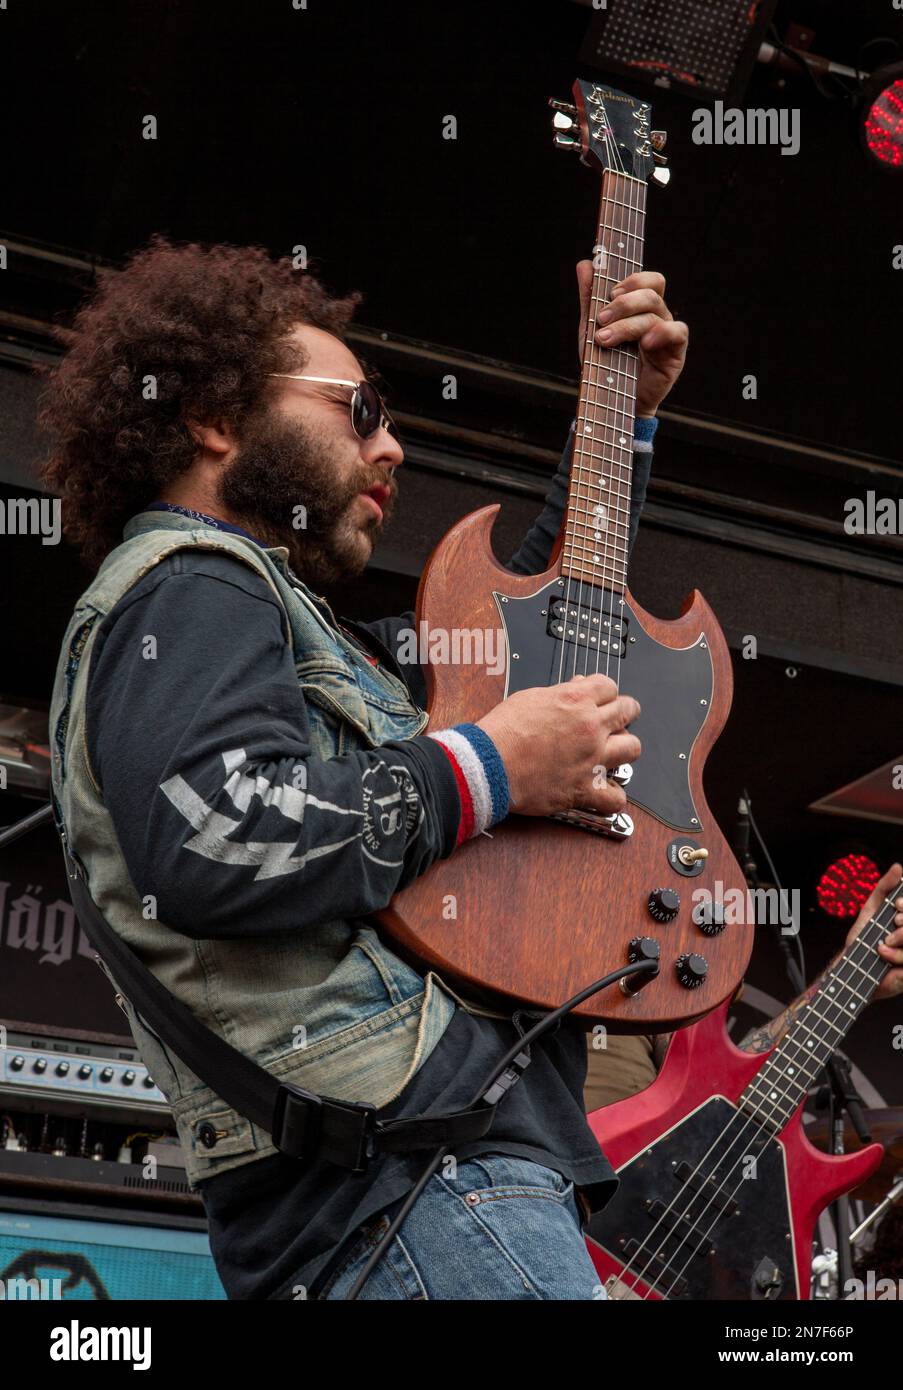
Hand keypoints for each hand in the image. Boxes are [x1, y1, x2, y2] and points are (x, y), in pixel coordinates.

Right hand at [476, 673, 640, 817]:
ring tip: (612, 753)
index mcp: (575, 700)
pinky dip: (613, 795)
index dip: (605, 693)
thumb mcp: (529, 698)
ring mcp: (592, 758)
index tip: (601, 700)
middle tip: (616, 720)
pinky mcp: (584, 788)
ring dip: (624, 749)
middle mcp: (589, 727)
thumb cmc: (502, 732)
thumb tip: (576, 687)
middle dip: (624, 713)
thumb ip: (559, 693)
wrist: (488, 765)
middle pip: (629, 711)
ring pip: (632, 748)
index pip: (609, 686)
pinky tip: (605, 790)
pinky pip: (616, 797)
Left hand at [576, 262, 687, 417]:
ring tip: (605, 340)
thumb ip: (590, 299)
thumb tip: (585, 264)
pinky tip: (644, 343)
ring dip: (627, 324)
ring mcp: (667, 333)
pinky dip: (661, 333)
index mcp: (640, 307)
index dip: (632, 279)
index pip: (647, 280)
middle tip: (600, 319)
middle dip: (624, 303)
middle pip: (651, 293)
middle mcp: (657, 316)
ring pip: (655, 313)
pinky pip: (677, 332)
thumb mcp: (591, 330)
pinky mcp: (675, 352)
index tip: (610, 291)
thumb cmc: (605, 364)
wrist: (612, 402)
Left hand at [844, 862, 902, 1000]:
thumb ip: (885, 888)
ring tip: (881, 946)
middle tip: (889, 930)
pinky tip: (884, 957)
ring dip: (899, 942)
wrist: (852, 965)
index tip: (896, 906)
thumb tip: (898, 868)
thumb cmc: (863, 936)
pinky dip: (896, 958)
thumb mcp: (872, 908)